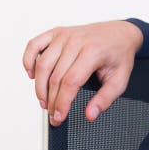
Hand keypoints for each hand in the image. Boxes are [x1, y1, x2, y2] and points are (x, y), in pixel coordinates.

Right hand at [23, 21, 142, 125]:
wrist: (121, 33)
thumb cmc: (119, 55)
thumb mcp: (120, 79)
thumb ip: (106, 98)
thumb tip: (91, 114)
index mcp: (93, 52)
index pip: (71, 82)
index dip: (62, 102)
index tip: (59, 117)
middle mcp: (76, 42)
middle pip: (55, 76)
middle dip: (51, 99)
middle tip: (52, 113)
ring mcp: (64, 35)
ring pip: (43, 64)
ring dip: (39, 86)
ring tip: (43, 101)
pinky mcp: (56, 32)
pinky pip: (34, 45)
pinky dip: (28, 60)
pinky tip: (32, 75)